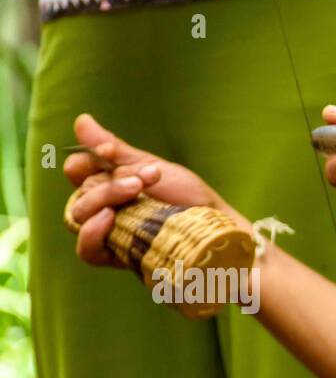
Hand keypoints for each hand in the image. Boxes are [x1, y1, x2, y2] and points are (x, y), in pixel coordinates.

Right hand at [64, 114, 232, 266]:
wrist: (216, 226)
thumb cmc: (187, 197)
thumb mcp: (152, 167)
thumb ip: (116, 151)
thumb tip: (81, 120)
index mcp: (108, 185)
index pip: (76, 169)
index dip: (86, 158)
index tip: (110, 152)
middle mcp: (103, 208)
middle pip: (81, 190)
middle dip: (111, 180)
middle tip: (147, 177)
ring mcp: (109, 233)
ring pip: (80, 215)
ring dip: (106, 197)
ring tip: (138, 190)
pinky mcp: (118, 257)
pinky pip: (87, 251)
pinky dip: (92, 232)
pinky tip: (109, 218)